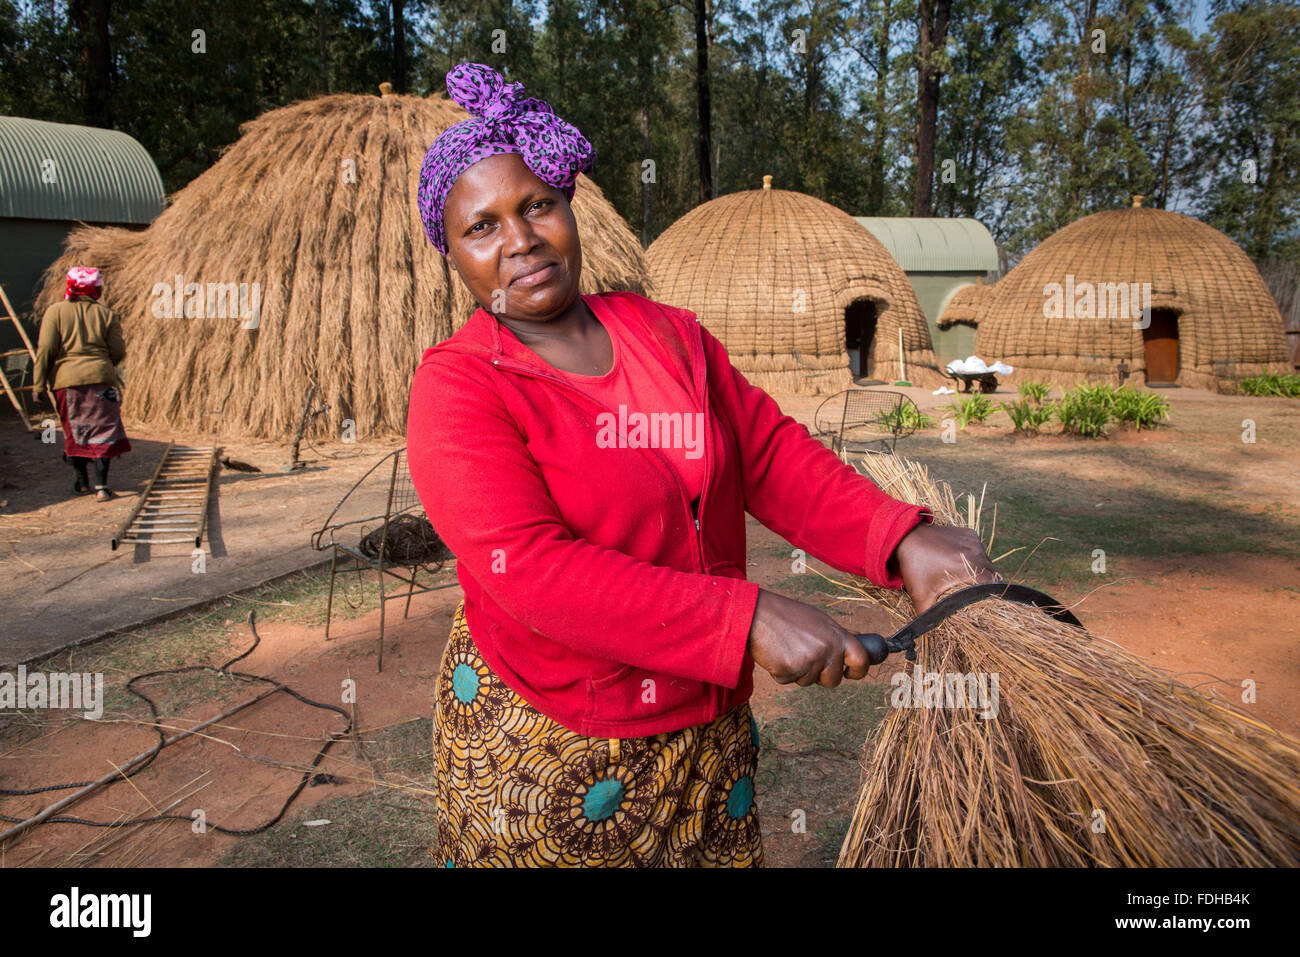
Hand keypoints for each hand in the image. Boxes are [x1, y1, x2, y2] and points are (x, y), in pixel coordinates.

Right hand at [747, 589, 870, 687]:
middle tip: (804, 657)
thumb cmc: (786, 615)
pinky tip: (776, 653)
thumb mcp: (818, 620)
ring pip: (808, 681)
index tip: (850, 673)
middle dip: (820, 675)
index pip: (861, 660)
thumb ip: (836, 636)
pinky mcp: (790, 671)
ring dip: (798, 671)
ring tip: (787, 648)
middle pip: (833, 680)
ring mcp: (809, 661)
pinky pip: (789, 681)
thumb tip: (857, 644)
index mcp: (836, 635)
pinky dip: (781, 671)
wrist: (756, 613)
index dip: (858, 671)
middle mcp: (826, 649)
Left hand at [892, 522, 1000, 613]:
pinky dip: (972, 558)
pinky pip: (977, 550)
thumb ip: (928, 615)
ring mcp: (974, 541)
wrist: (905, 536)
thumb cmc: (914, 565)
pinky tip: (957, 563)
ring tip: (964, 580)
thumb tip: (933, 632)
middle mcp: (977, 552)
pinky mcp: (969, 534)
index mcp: (971, 567)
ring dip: (978, 572)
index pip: (993, 587)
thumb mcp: (920, 593)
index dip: (991, 598)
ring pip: (985, 562)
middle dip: (984, 587)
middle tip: (972, 595)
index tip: (983, 604)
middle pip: (991, 575)